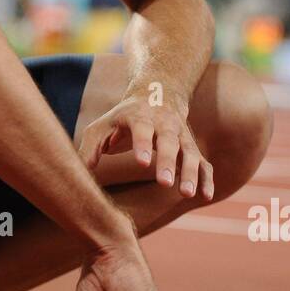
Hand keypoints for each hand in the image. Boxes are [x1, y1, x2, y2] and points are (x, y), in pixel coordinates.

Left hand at [79, 91, 213, 199]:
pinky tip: (205, 196)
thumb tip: (82, 170)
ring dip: (191, 173)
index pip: (142, 130)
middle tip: (165, 183)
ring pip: (191, 153)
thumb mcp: (103, 125)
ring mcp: (182, 136)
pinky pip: (204, 163)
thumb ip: (90, 147)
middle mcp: (165, 125)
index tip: (142, 162)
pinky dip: (207, 179)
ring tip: (186, 194)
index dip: (142, 145)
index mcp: (141, 117)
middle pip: (170, 142)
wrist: (157, 94)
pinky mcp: (192, 147)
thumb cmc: (123, 117)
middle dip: (168, 162)